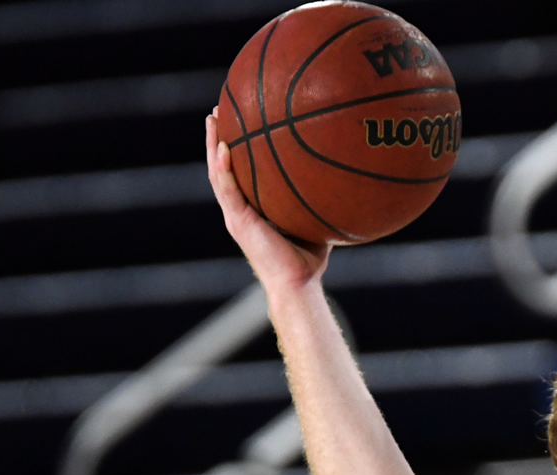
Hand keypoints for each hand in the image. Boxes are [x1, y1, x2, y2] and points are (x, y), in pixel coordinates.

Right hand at [205, 109, 330, 291]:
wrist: (297, 283)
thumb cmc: (308, 259)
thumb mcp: (314, 220)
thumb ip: (319, 200)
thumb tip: (343, 177)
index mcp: (251, 208)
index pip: (239, 172)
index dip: (234, 147)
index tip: (237, 121)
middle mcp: (239, 209)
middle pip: (222, 166)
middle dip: (218, 137)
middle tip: (218, 109)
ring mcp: (235, 215)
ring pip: (217, 173)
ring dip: (213, 144)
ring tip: (213, 118)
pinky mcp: (238, 222)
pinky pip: (228, 189)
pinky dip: (223, 168)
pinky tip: (223, 147)